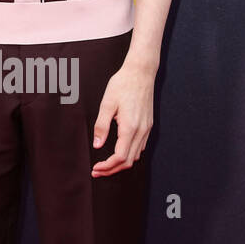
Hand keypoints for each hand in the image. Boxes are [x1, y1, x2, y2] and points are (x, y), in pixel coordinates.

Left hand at [90, 60, 154, 176]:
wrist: (141, 72)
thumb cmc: (123, 84)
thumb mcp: (107, 104)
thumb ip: (102, 126)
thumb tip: (97, 145)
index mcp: (130, 127)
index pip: (120, 157)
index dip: (107, 166)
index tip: (96, 168)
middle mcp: (141, 130)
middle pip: (129, 161)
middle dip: (112, 169)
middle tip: (97, 171)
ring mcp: (147, 128)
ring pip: (136, 155)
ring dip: (121, 163)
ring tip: (106, 163)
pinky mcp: (148, 125)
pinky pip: (140, 146)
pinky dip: (129, 154)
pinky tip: (119, 150)